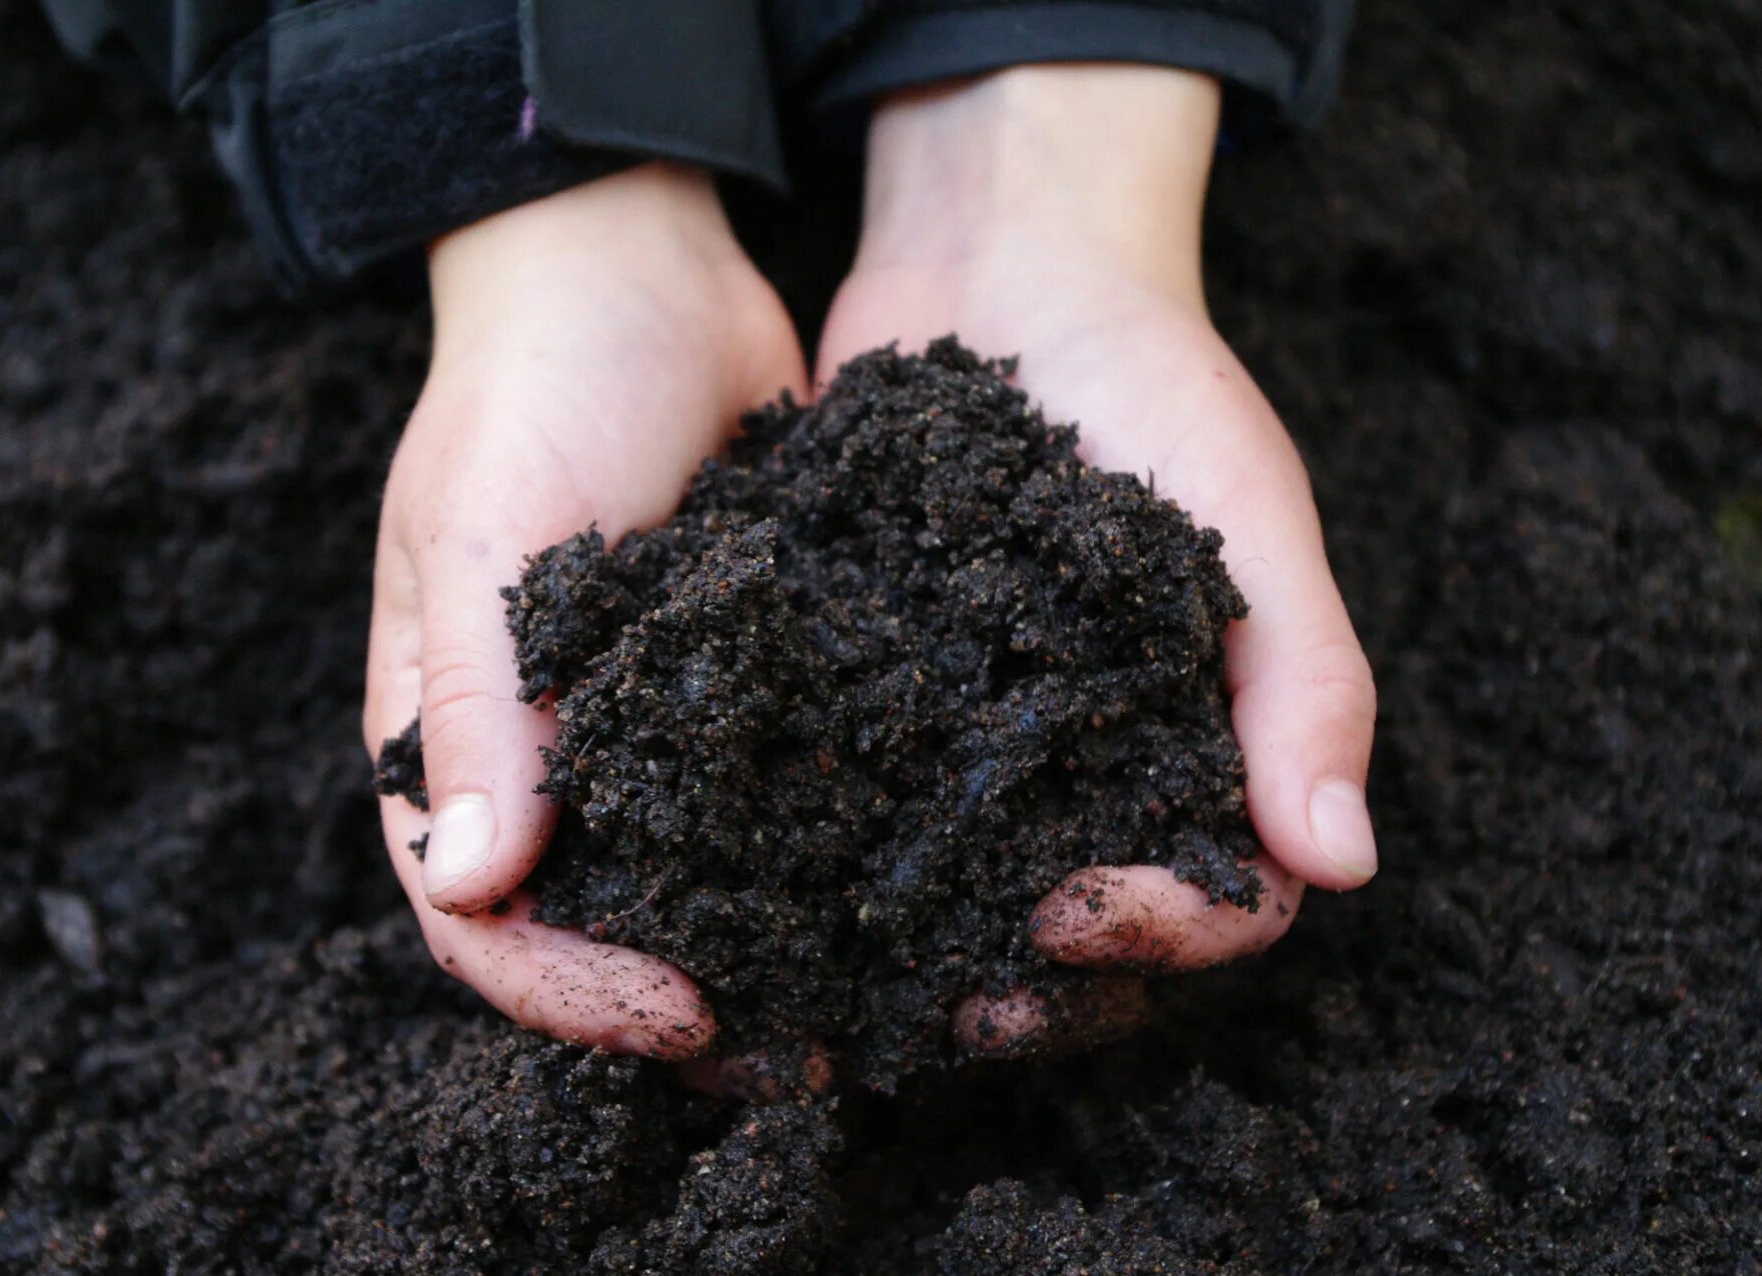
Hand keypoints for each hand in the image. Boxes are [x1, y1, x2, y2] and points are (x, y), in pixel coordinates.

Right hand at [364, 164, 805, 1057]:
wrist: (638, 270)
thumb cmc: (528, 386)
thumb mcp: (480, 530)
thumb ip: (480, 701)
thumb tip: (475, 886)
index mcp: (455, 748)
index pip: (486, 928)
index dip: (572, 994)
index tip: (683, 1012)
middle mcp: (554, 767)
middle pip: (605, 938)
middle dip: (695, 1009)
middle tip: (811, 1047)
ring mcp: (656, 734)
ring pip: (708, 889)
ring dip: (782, 955)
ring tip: (883, 999)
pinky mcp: (751, 691)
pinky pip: (785, 798)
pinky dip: (838, 854)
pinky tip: (925, 879)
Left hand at [817, 66, 1378, 1055]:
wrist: (1005, 266)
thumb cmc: (1155, 382)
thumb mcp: (1250, 511)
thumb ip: (1304, 679)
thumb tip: (1340, 864)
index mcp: (1202, 742)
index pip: (1219, 893)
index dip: (1163, 932)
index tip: (1080, 916)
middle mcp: (1091, 764)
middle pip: (1083, 926)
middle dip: (1028, 983)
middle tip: (946, 1012)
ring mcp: (977, 737)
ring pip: (961, 890)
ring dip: (915, 952)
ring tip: (840, 993)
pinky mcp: (875, 692)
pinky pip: (857, 793)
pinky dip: (821, 846)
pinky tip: (757, 879)